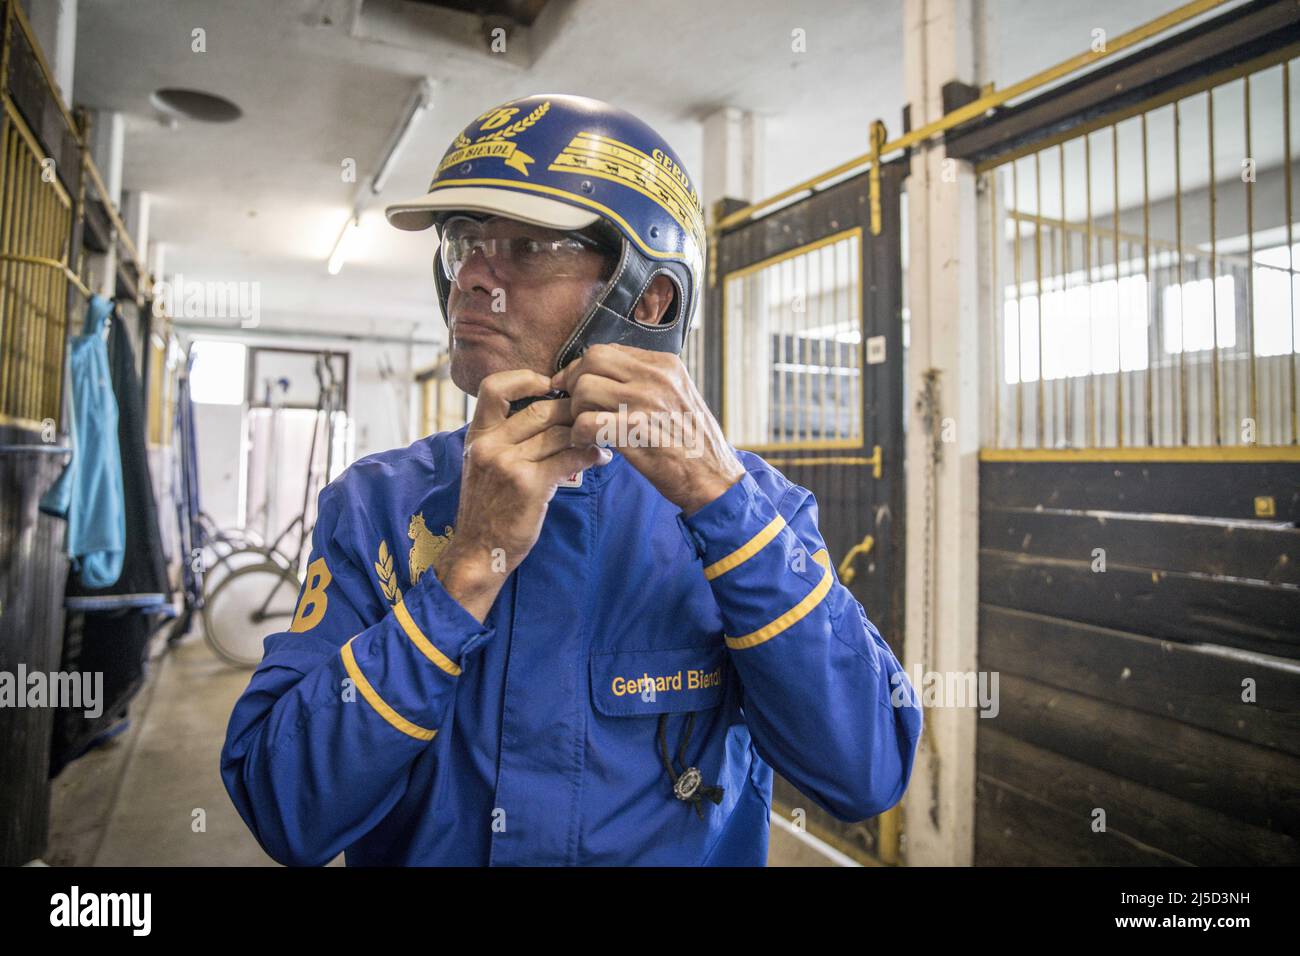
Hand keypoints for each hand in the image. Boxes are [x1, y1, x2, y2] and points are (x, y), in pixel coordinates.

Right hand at [432, 369, 610, 621]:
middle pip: (540, 408)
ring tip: (603, 439)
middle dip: (573, 410)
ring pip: (559, 432)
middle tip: (594, 415)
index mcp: (477, 436)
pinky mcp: (529, 484)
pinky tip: (600, 458)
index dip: (525, 378)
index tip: (549, 385)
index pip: (494, 387)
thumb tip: (546, 411)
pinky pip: (569, 457)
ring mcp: (507, 464)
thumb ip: (505, 438)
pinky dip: (591, 454)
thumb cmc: (488, 509)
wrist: (479, 551)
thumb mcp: (483, 466)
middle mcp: (489, 445)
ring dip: (588, 433)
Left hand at [553, 343, 744, 515]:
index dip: (581, 368)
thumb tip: (605, 373)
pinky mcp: (635, 431)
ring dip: (576, 412)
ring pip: (584, 389)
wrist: (713, 477)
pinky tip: (588, 445)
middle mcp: (655, 377)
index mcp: (664, 364)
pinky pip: (586, 422)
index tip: (573, 386)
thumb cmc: (692, 442)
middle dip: (574, 384)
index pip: (606, 350)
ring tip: (586, 430)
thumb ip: (645, 380)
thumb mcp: (677, 396)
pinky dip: (579, 436)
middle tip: (576, 407)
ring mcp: (646, 402)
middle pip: (591, 361)